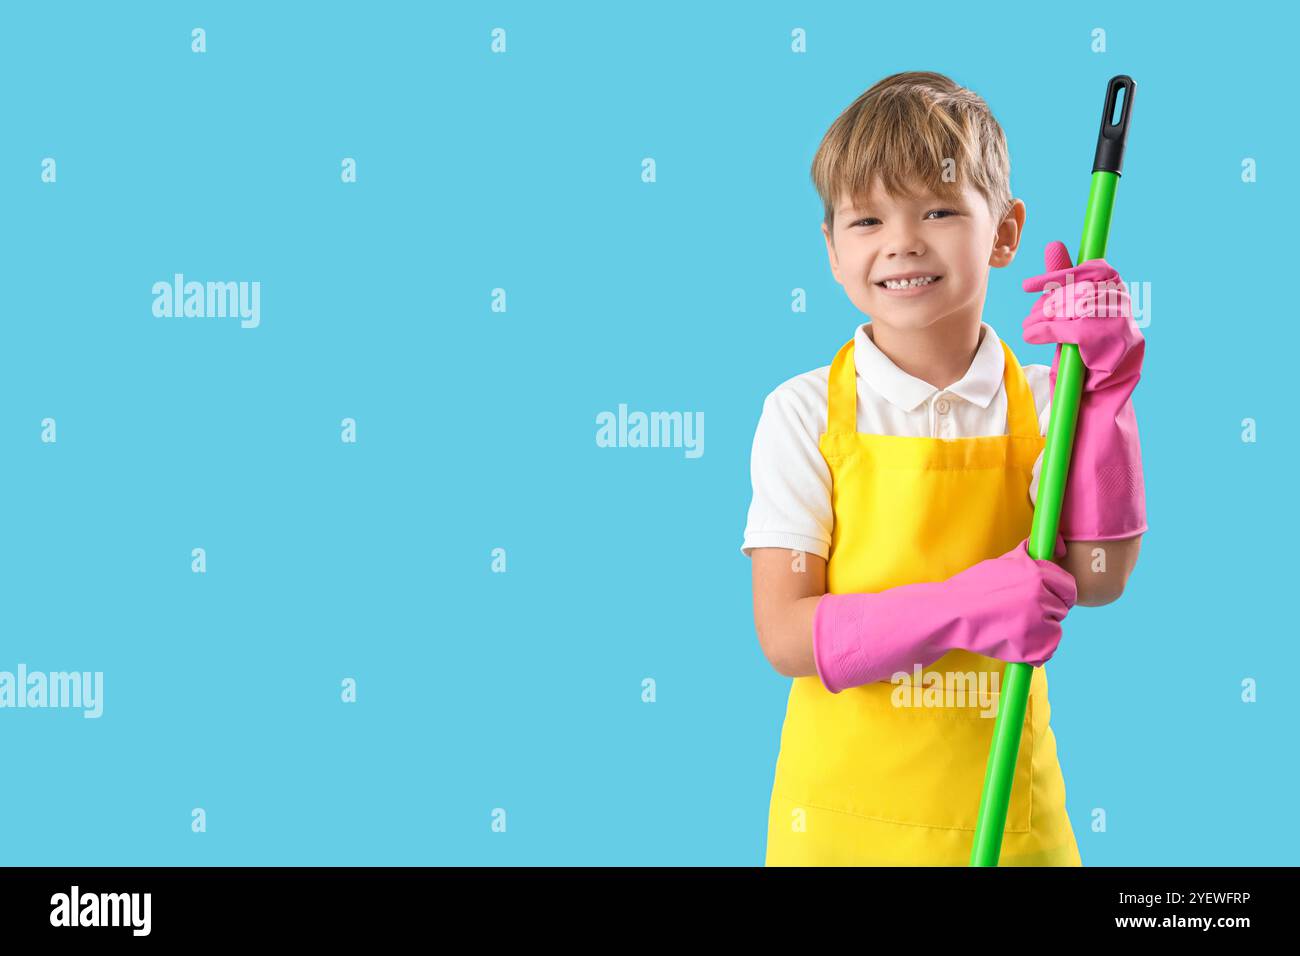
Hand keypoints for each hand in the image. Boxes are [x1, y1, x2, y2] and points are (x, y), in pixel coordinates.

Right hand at [812, 534, 1075, 692]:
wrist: (946, 615)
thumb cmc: (971, 589)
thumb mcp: (1000, 564)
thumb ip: (1029, 557)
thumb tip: (1061, 546)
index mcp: (1035, 571)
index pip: (1068, 584)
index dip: (1056, 593)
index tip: (1037, 600)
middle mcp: (1040, 592)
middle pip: (1065, 607)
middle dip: (1048, 612)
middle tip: (1019, 616)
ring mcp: (1038, 618)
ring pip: (1056, 629)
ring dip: (1038, 632)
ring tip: (1009, 629)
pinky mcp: (1033, 643)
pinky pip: (1048, 651)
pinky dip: (1033, 652)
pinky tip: (1010, 644)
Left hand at [1022, 240, 1144, 392]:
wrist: (1104, 390)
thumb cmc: (1088, 346)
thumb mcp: (1075, 310)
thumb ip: (1066, 281)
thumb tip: (1053, 243)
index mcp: (1117, 291)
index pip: (1093, 269)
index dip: (1058, 274)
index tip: (1026, 287)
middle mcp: (1122, 303)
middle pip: (1075, 290)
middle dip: (1046, 304)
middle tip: (1030, 317)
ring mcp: (1117, 322)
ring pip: (1068, 308)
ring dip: (1040, 319)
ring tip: (1028, 328)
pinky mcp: (1105, 341)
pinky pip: (1065, 328)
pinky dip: (1042, 331)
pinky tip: (1031, 336)